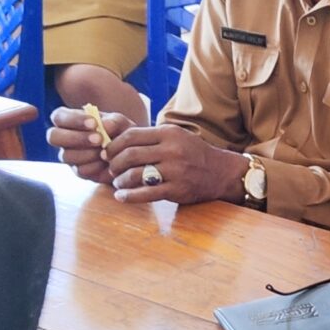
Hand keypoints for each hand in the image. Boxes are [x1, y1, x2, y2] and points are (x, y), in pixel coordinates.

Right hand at [45, 104, 130, 183]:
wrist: (130, 153)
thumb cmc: (120, 132)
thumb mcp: (121, 123)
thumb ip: (114, 121)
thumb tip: (104, 125)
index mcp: (69, 120)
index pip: (58, 116)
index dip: (73, 120)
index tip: (94, 123)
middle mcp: (64, 137)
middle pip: (53, 136)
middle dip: (76, 138)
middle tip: (99, 139)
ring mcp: (69, 155)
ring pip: (66, 155)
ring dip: (87, 153)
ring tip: (105, 151)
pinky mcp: (79, 171)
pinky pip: (80, 170)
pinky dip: (96, 166)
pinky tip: (107, 162)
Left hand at [106, 124, 246, 204]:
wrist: (221, 172)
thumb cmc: (192, 153)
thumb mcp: (175, 136)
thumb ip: (150, 137)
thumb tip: (116, 139)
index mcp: (168, 133)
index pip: (131, 136)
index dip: (114, 145)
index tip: (108, 153)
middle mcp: (171, 150)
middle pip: (130, 155)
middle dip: (114, 163)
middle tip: (111, 169)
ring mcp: (175, 170)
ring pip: (135, 174)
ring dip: (120, 180)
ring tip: (118, 182)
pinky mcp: (177, 189)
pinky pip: (146, 193)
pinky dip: (129, 196)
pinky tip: (121, 197)